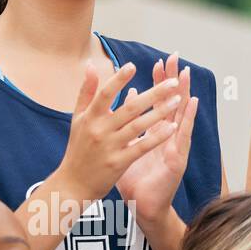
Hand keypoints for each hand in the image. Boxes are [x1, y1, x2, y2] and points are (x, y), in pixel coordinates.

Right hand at [56, 61, 182, 201]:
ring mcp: (110, 147)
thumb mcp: (77, 119)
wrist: (73, 183)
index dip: (118, 79)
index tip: (133, 65)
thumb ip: (86, 92)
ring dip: (160, 112)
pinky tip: (172, 127)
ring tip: (177, 100)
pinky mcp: (119, 163)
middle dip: (154, 94)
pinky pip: (141, 147)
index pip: (105, 94)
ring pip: (138, 126)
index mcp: (89, 117)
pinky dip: (157, 137)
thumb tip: (90, 65)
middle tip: (173, 82)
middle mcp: (99, 130)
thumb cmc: (78, 148)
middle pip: (130, 108)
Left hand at [116, 53, 198, 221]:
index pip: (157, 103)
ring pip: (180, 115)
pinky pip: (182, 136)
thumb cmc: (135, 178)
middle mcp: (167, 137)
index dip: (158, 82)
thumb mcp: (128, 146)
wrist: (142, 207)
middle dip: (172, 80)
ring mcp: (174, 147)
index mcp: (155, 133)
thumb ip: (129, 124)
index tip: (156, 62)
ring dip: (184, 93)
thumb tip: (128, 98)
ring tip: (186, 74)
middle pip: (171, 103)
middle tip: (174, 58)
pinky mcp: (177, 159)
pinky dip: (187, 119)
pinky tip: (191, 104)